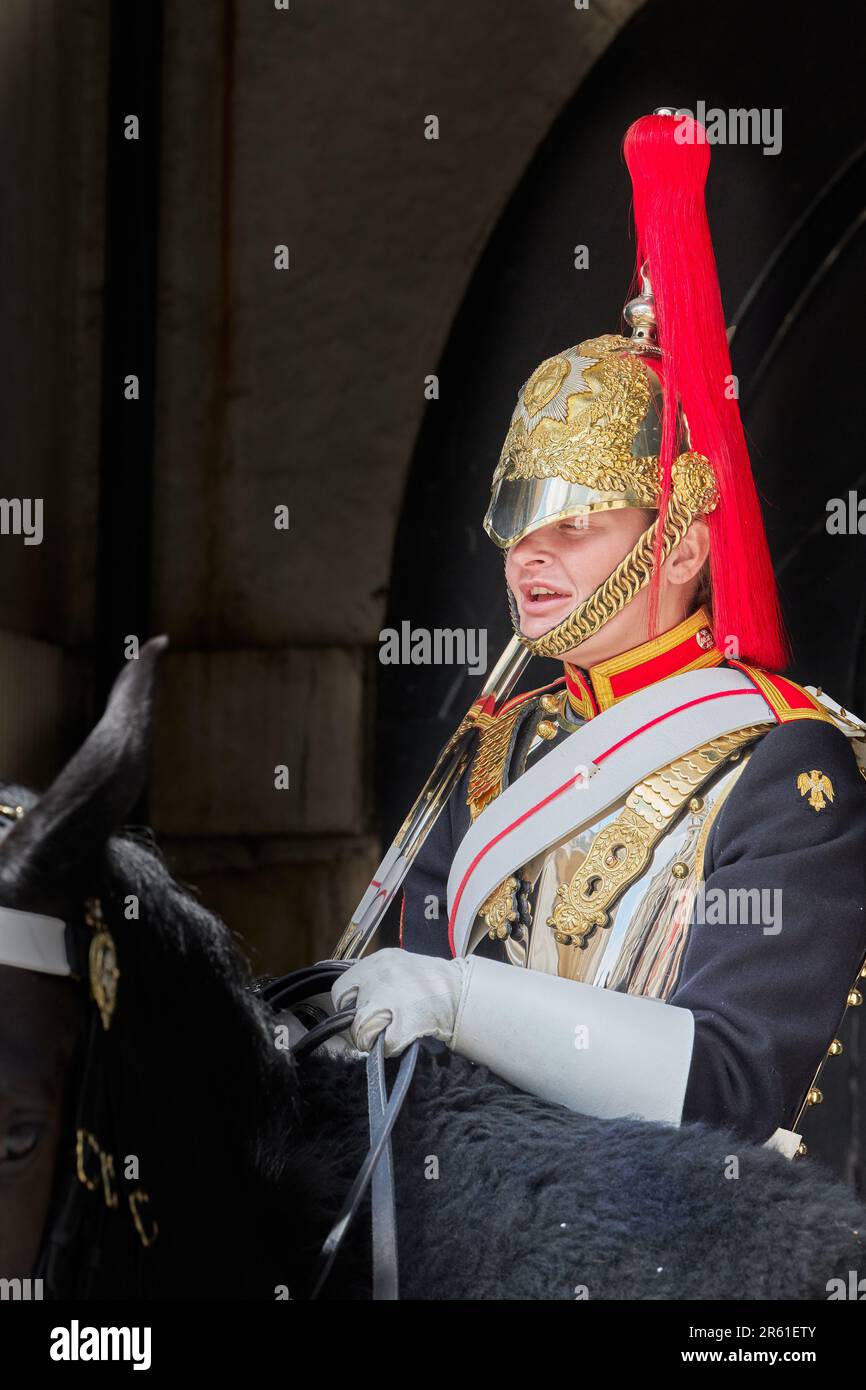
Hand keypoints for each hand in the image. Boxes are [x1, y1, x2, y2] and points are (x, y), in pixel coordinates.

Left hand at [330, 947, 467, 1055]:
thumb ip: (376, 978)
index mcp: (380, 960)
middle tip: (370, 1032)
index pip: (342, 988)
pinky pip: (385, 1044)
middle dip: (358, 1027)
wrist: (465, 990)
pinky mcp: (408, 1019)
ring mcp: (395, 997)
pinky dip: (391, 1048)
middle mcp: (383, 975)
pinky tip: (401, 1040)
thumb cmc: (433, 982)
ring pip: (363, 1030)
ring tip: (388, 1036)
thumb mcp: (400, 967)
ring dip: (373, 1040)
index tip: (356, 1015)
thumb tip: (354, 1004)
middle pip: (351, 1013)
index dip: (348, 1007)